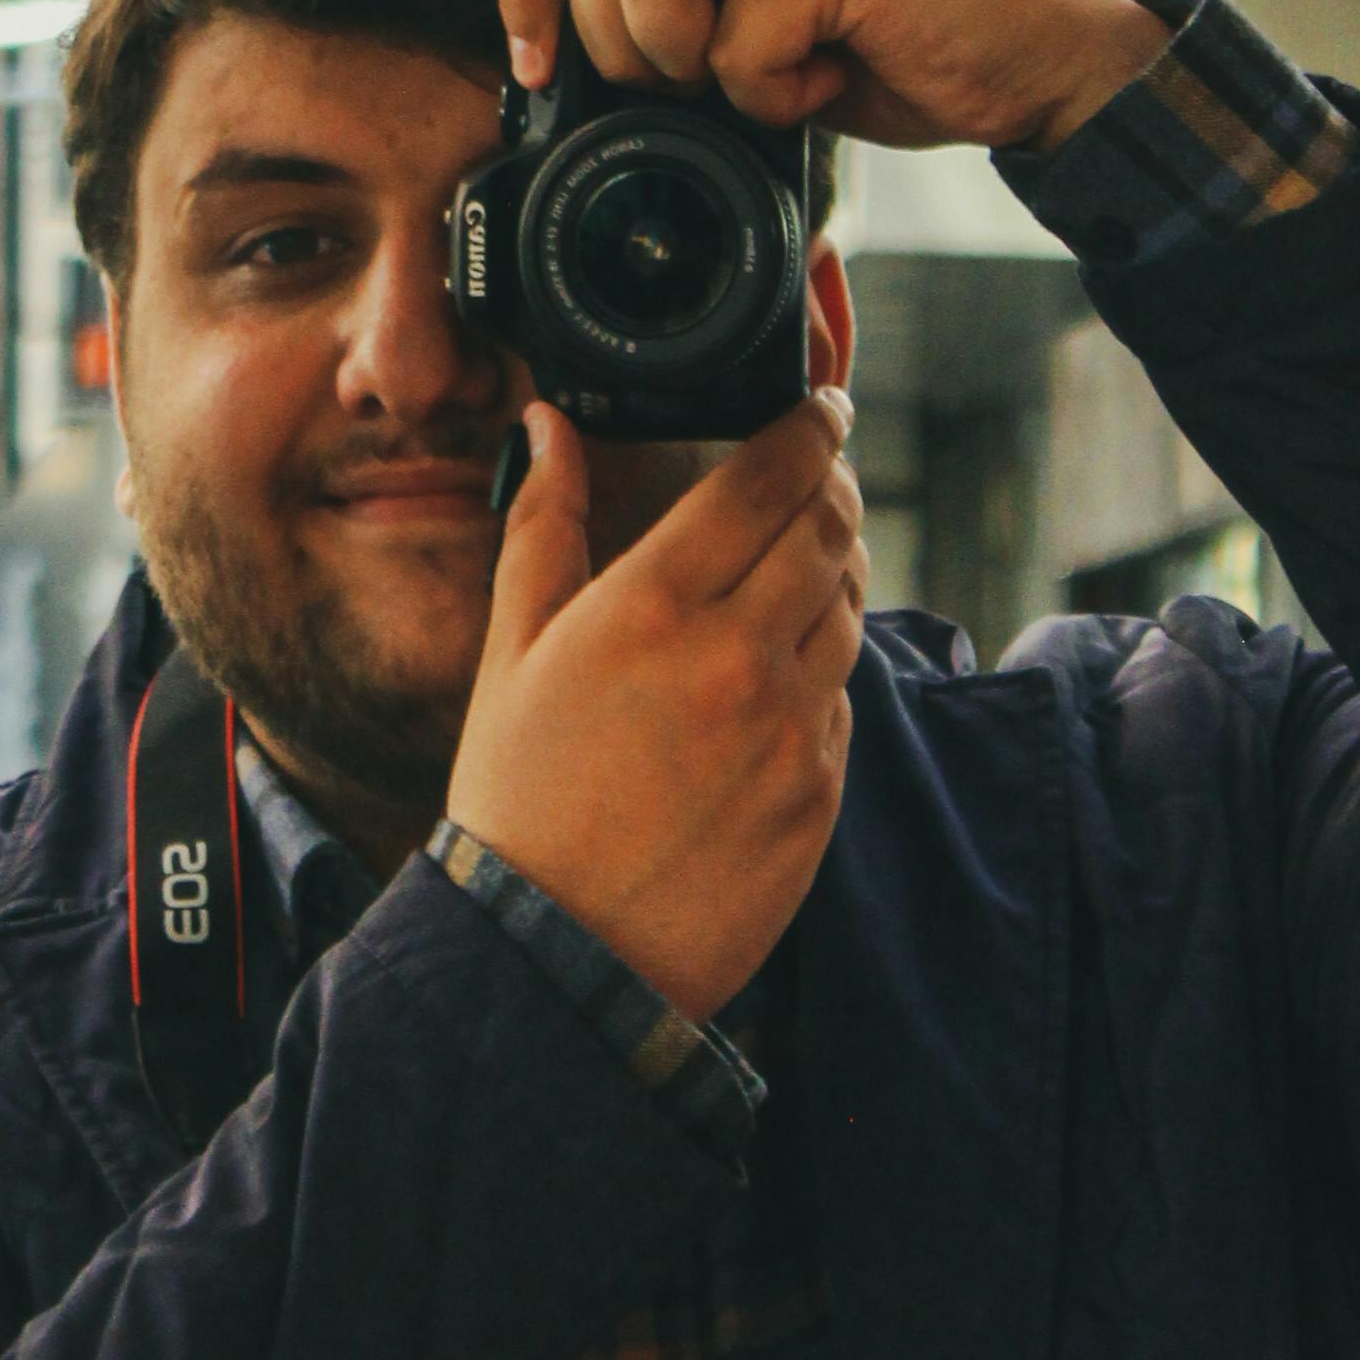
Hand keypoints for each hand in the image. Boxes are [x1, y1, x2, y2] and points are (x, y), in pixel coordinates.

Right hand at [444, 394, 865, 1027]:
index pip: (767, 479)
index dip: (810, 426)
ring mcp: (790, 729)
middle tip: (824, 468)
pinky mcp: (819, 794)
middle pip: (827, 531)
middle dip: (833, 485)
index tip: (824, 403)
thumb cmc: (517, 798)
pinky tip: (780, 669)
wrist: (555, 956)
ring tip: (803, 560)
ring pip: (848, 610)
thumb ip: (542, 526)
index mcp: (653, 605)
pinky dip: (823, 664)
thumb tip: (548, 426)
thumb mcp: (512, 652)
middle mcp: (736, 656)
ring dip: (835, 569)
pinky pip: (842, 697)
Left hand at [501, 0, 1165, 158]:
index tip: (541, 69)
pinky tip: (833, 77)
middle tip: (704, 82)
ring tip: (766, 73)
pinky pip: (739, 37)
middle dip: (624, 45)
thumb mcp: (749, 9)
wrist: (1032, 61)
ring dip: (688, 60)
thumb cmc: (888, 46)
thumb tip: (554, 56)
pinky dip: (773, 93)